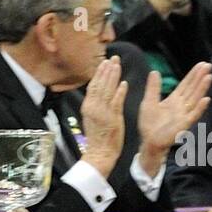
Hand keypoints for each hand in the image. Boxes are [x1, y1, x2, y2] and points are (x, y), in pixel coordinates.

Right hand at [79, 55, 127, 179]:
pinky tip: (124, 83)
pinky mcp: (112, 118)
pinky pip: (116, 102)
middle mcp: (93, 107)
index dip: (99, 73)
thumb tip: (100, 91)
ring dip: (113, 76)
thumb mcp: (92, 118)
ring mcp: (103, 112)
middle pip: (100, 84)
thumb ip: (96, 104)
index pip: (93, 85)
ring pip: (108, 90)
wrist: (99, 153)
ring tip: (117, 65)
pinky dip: (120, 92)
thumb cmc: (98, 137)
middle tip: (113, 58)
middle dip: (107, 70)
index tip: (104, 62)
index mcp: (88, 107)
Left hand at [137, 62, 211, 175]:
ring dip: (202, 89)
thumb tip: (154, 72)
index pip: (185, 85)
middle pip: (193, 89)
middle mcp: (181, 106)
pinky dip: (200, 108)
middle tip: (208, 65)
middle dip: (200, 77)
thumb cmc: (149, 124)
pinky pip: (193, 115)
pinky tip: (206, 99)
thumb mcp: (148, 102)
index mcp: (173, 100)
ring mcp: (184, 114)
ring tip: (209, 77)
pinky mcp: (184, 124)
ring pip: (195, 99)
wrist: (149, 141)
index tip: (201, 64)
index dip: (193, 75)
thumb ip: (153, 88)